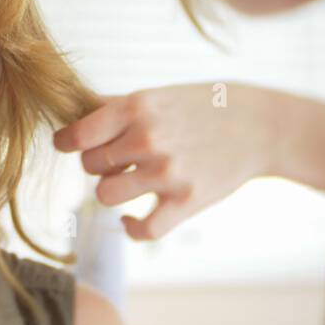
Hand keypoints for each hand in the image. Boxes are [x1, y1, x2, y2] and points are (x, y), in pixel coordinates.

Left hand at [53, 84, 277, 239]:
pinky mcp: (186, 202)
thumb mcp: (157, 95)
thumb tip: (68, 109)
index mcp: (137, 108)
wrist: (259, 126)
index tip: (66, 145)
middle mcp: (148, 140)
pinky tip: (131, 218)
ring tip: (129, 181)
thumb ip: (113, 106)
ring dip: (113, 191)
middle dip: (99, 164)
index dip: (66, 142)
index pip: (78, 135)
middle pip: (90, 166)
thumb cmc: (201, 106)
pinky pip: (141, 229)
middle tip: (119, 158)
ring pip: (105, 196)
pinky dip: (131, 228)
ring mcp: (167, 173)